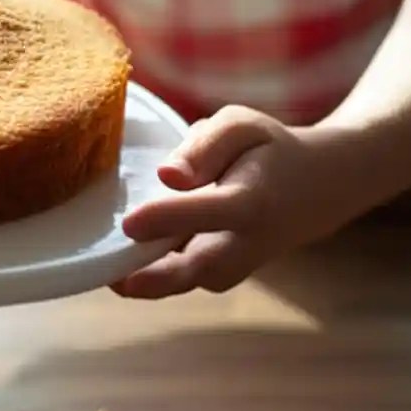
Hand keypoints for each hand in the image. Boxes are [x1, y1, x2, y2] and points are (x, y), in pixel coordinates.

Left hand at [112, 105, 371, 298]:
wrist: (315, 191)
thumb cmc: (266, 151)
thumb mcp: (242, 126)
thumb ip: (205, 145)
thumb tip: (168, 174)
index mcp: (251, 201)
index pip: (207, 212)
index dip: (168, 219)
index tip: (129, 222)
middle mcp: (241, 246)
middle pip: (188, 271)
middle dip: (140, 276)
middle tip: (95, 267)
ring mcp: (227, 271)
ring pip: (172, 283)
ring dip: (132, 275)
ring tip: (96, 257)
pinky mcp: (211, 280)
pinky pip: (167, 282)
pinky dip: (137, 272)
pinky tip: (111, 253)